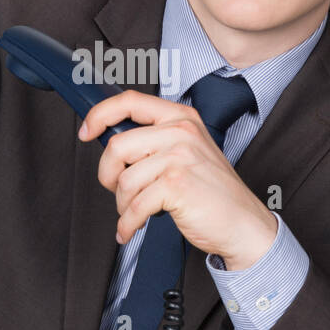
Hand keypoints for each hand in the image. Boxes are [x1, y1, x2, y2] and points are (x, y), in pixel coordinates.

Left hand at [79, 91, 278, 269]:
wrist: (243, 223)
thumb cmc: (214, 192)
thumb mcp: (189, 152)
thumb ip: (156, 141)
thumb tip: (112, 144)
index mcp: (181, 118)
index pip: (130, 101)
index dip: (100, 115)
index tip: (86, 132)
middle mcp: (181, 132)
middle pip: (117, 146)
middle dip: (109, 175)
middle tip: (119, 190)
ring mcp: (180, 158)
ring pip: (124, 180)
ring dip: (123, 205)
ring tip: (135, 212)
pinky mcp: (176, 185)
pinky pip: (135, 206)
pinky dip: (128, 223)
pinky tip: (132, 228)